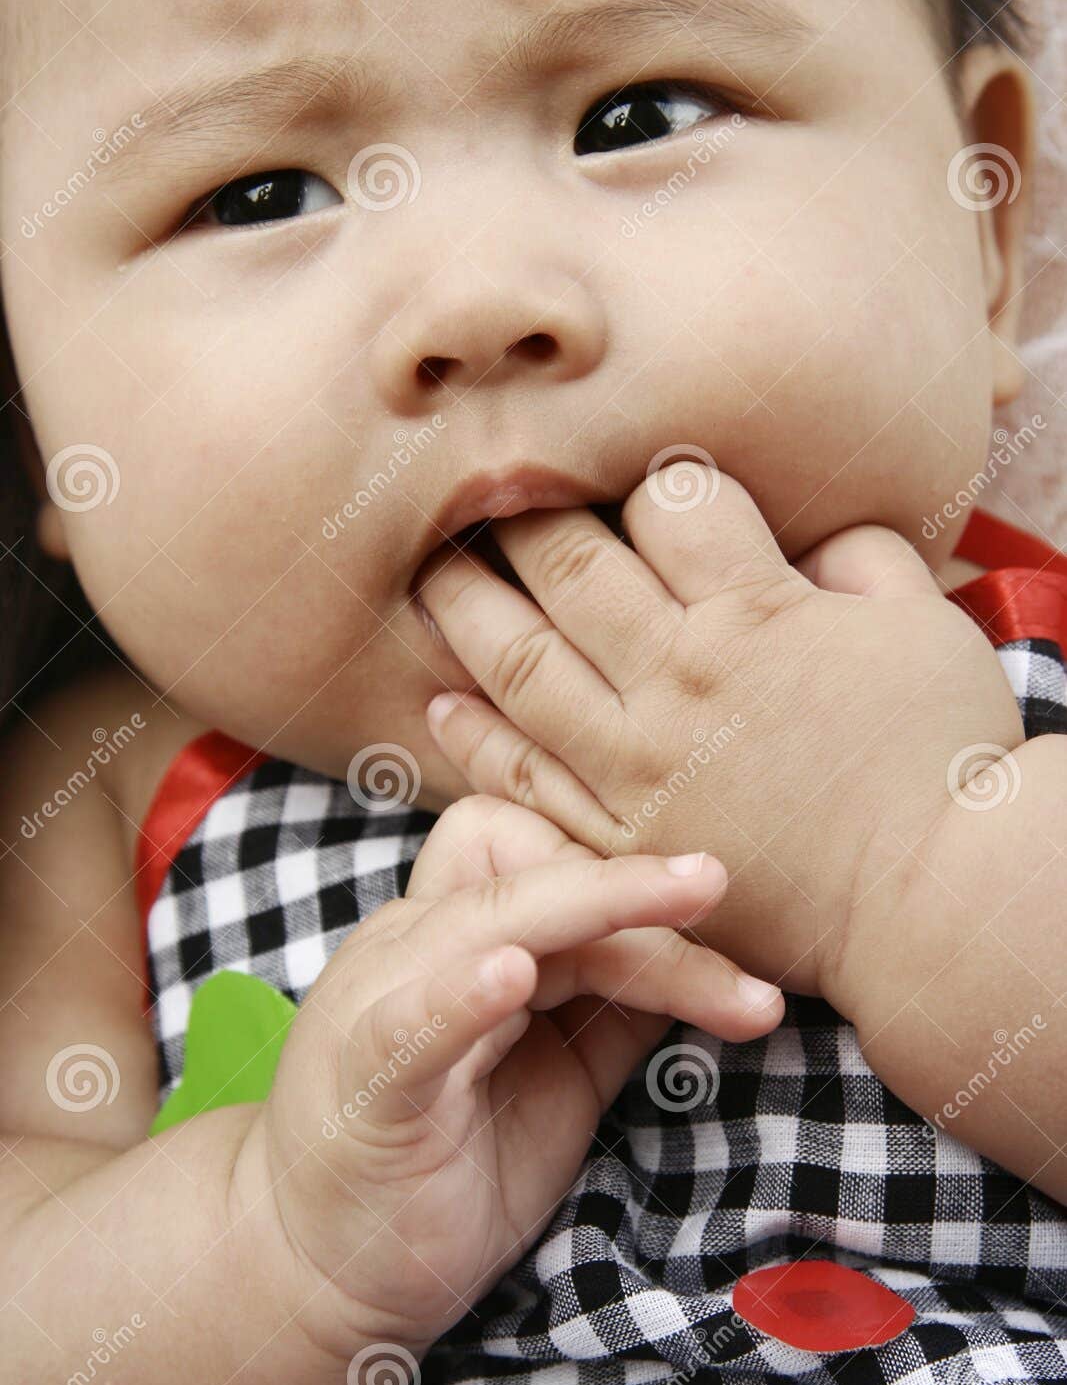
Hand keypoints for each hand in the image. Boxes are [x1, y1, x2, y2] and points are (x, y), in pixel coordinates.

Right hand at [243, 794, 780, 1378]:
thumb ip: (617, 1006)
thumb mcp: (560, 1071)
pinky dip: (459, 995)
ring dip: (598, 912)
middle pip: (532, 873)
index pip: (544, 853)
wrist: (320, 1274)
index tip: (722, 899)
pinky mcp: (368, 1087)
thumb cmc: (448, 1164)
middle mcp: (411, 945)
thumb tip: (713, 955)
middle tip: (724, 883)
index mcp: (453, 933)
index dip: (630, 866)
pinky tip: (510, 977)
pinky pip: (409, 1023)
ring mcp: (380, 1005)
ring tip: (688, 905)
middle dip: (636, 884)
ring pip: (490, 922)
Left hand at [418, 468, 1024, 1001]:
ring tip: (429, 578)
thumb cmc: (938, 759)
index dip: (654, 482)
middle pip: (569, 565)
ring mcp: (637, 759)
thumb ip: (862, 560)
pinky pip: (523, 777)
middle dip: (524, 517)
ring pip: (520, 661)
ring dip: (464, 610)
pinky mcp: (617, 834)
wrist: (927, 902)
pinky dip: (474, 737)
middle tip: (490, 497)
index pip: (670, 504)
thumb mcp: (923, 629)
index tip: (644, 491)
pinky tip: (441, 703)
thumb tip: (817, 537)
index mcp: (754, 611)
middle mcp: (678, 675)